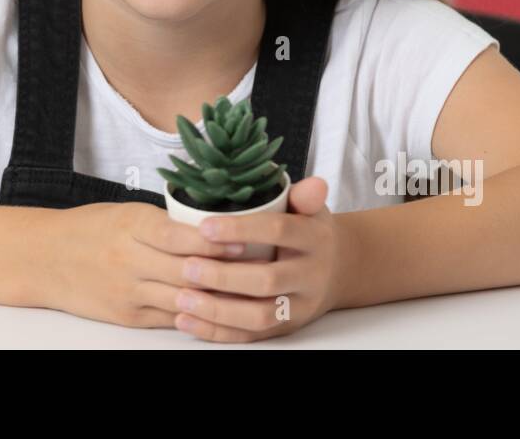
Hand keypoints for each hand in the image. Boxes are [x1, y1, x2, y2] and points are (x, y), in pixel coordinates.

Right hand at [47, 201, 251, 328]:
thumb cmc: (90, 228)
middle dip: (227, 272)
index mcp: (131, 226)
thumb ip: (164, 223)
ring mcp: (128, 292)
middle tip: (264, 268)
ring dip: (220, 299)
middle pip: (187, 270)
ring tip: (253, 293)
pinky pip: (172, 319)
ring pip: (184, 299)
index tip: (246, 237)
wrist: (45, 259)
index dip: (214, 240)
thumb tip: (214, 228)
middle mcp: (129, 260)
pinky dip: (199, 316)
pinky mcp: (128, 317)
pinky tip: (223, 312)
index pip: (178, 235)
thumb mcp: (125, 214)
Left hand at [171, 176, 347, 341]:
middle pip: (267, 280)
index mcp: (314, 239)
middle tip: (187, 267)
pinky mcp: (286, 328)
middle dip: (223, 276)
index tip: (203, 227)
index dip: (241, 229)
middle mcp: (311, 276)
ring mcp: (300, 306)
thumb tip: (312, 183)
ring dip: (217, 310)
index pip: (278, 231)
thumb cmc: (309, 232)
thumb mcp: (310, 209)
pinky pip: (251, 336)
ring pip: (259, 315)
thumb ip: (304, 196)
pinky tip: (188, 320)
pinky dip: (218, 332)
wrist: (338, 270)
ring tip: (182, 298)